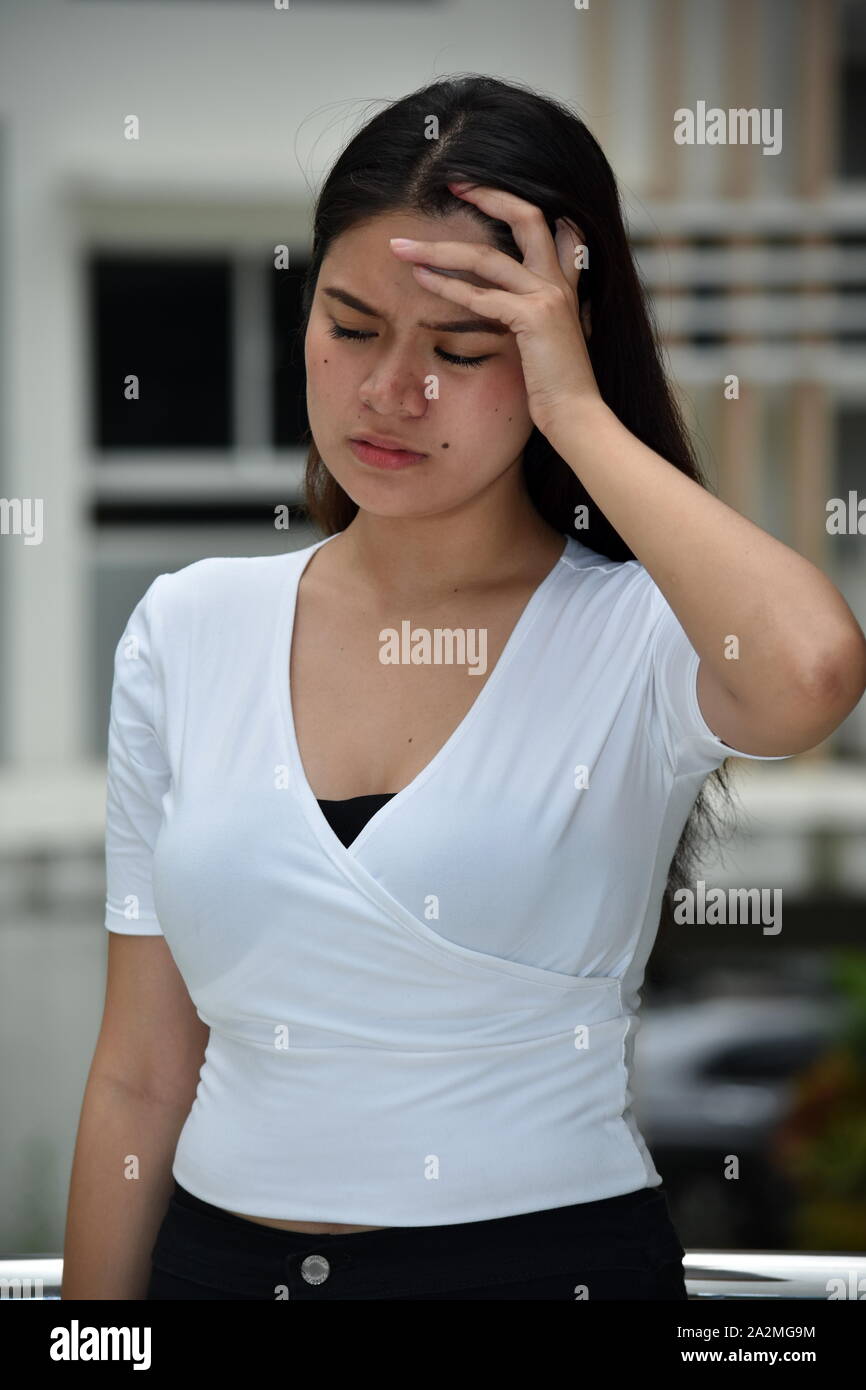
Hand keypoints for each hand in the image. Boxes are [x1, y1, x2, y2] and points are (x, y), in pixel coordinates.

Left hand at [388, 182, 599, 440]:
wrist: (577, 418)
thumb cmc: (557, 390)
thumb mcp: (547, 344)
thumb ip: (531, 317)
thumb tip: (510, 310)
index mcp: (564, 285)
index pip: (553, 225)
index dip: (517, 203)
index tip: (481, 189)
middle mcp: (559, 282)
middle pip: (526, 216)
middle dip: (487, 193)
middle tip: (451, 183)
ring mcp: (549, 296)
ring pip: (488, 256)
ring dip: (439, 249)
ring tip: (402, 248)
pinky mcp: (536, 318)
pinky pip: (482, 296)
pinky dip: (447, 288)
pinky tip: (421, 282)